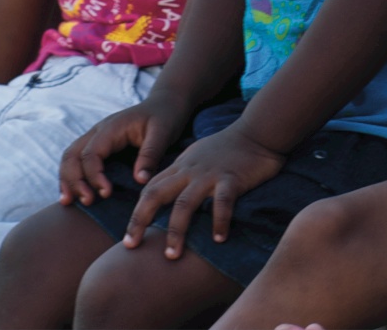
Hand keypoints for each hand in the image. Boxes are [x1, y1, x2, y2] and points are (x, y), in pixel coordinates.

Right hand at [58, 99, 190, 205]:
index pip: (91, 153)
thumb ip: (151, 154)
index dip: (94, 176)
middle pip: (72, 156)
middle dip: (74, 180)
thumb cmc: (165, 117)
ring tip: (69, 202)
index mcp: (112, 128)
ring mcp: (95, 138)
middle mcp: (98, 132)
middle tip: (87, 202)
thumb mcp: (163, 132)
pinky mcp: (98, 146)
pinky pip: (77, 161)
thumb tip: (139, 180)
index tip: (106, 193)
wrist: (166, 104)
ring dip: (68, 180)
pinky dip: (71, 177)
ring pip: (70, 158)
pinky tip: (72, 195)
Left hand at [121, 123, 287, 257]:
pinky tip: (219, 239)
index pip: (149, 189)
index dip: (136, 213)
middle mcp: (189, 172)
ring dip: (176, 231)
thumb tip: (165, 195)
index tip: (129, 238)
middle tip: (131, 246)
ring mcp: (209, 175)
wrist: (257, 131)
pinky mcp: (232, 179)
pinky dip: (219, 221)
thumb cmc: (227, 147)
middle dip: (140, 220)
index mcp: (180, 167)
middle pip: (155, 195)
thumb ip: (180, 173)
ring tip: (172, 255)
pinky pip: (222, 202)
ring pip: (184, 204)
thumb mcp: (196, 156)